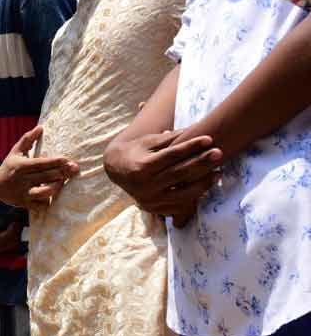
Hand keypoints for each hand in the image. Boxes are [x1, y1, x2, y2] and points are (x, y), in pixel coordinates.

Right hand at [0, 127, 78, 209]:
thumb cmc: (10, 166)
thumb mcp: (16, 152)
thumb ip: (28, 139)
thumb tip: (41, 127)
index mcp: (21, 166)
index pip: (40, 163)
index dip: (54, 162)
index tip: (66, 159)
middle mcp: (22, 179)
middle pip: (46, 177)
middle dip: (62, 173)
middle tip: (75, 169)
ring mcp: (24, 192)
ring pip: (43, 192)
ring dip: (55, 187)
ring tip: (63, 182)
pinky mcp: (25, 203)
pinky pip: (40, 205)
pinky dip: (47, 202)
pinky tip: (54, 197)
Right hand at [104, 130, 220, 226]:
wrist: (115, 169)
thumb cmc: (135, 151)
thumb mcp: (148, 141)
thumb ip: (170, 138)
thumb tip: (195, 128)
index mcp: (142, 166)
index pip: (172, 155)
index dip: (191, 146)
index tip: (209, 139)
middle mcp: (146, 185)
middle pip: (180, 173)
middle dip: (201, 163)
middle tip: (219, 153)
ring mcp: (150, 199)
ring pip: (183, 193)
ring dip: (203, 184)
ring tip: (219, 173)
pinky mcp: (154, 208)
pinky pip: (179, 206)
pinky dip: (194, 198)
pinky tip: (205, 188)